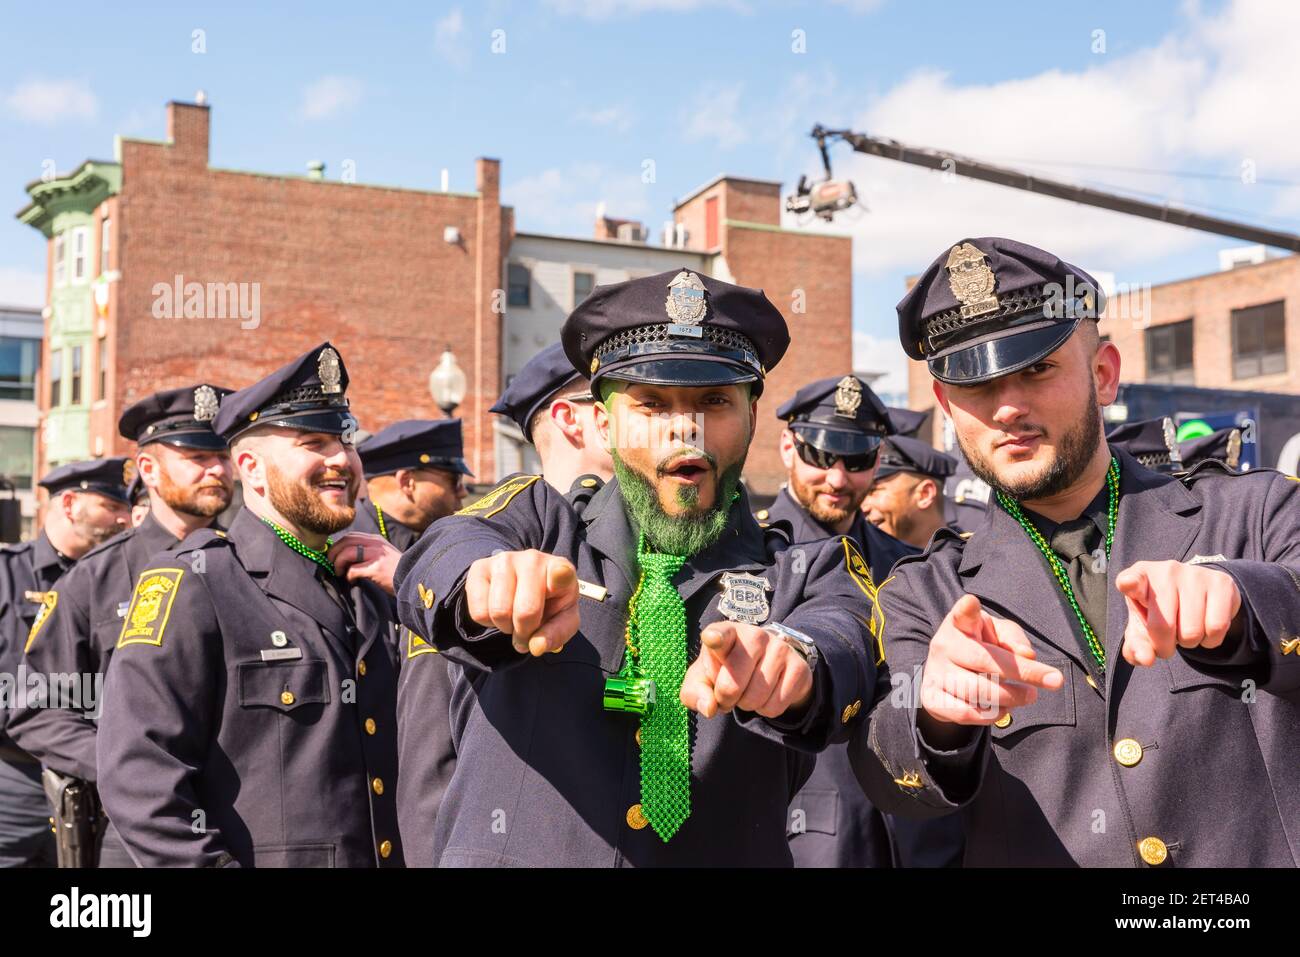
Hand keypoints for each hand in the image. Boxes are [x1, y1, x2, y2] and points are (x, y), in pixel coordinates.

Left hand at [328, 532, 401, 594]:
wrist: (412, 580)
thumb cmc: (395, 571)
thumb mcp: (383, 554)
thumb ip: (367, 551)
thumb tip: (344, 557)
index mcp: (376, 540)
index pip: (350, 536)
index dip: (338, 545)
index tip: (333, 555)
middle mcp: (376, 544)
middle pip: (346, 541)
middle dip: (333, 552)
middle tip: (331, 564)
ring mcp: (377, 555)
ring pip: (347, 553)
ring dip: (338, 563)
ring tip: (339, 573)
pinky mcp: (376, 568)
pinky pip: (353, 570)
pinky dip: (349, 576)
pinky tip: (352, 581)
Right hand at [464, 549, 579, 655]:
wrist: (522, 585)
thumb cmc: (549, 603)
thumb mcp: (562, 619)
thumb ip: (557, 634)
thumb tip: (536, 647)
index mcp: (561, 569)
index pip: (561, 571)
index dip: (559, 575)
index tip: (560, 573)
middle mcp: (533, 559)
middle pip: (526, 611)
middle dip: (525, 632)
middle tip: (527, 629)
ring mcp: (504, 560)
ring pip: (499, 612)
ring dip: (505, 627)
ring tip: (513, 618)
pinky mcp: (479, 568)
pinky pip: (478, 612)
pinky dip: (488, 622)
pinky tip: (498, 610)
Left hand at [680, 622, 813, 719]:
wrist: (768, 666)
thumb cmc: (726, 671)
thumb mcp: (704, 679)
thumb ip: (695, 693)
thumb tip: (709, 708)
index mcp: (727, 633)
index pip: (720, 634)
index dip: (715, 638)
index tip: (713, 639)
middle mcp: (755, 636)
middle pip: (731, 685)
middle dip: (725, 700)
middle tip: (728, 694)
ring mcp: (780, 650)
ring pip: (755, 698)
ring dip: (747, 705)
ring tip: (748, 691)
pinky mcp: (799, 668)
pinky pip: (775, 706)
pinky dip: (766, 709)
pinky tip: (766, 693)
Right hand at [920, 594, 1064, 726]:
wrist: (947, 676)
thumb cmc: (980, 648)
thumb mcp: (998, 634)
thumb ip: (1014, 638)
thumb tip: (1027, 656)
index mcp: (959, 625)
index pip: (961, 615)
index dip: (966, 609)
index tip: (971, 602)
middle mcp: (943, 646)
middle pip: (983, 659)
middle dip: (1023, 672)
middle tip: (1054, 681)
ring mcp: (935, 673)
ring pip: (977, 691)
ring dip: (1012, 697)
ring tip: (1030, 695)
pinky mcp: (932, 699)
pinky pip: (966, 713)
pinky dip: (991, 715)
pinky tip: (1004, 709)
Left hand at [1117, 560, 1241, 666]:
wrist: (1198, 593)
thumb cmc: (1161, 611)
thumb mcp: (1143, 628)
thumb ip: (1137, 647)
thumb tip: (1146, 659)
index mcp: (1139, 577)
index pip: (1130, 579)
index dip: (1128, 583)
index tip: (1127, 584)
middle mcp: (1166, 571)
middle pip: (1162, 627)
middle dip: (1165, 646)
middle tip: (1168, 639)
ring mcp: (1195, 574)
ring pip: (1192, 631)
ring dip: (1189, 643)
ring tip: (1186, 629)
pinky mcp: (1221, 583)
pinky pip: (1217, 627)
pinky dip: (1210, 640)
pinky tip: (1205, 629)